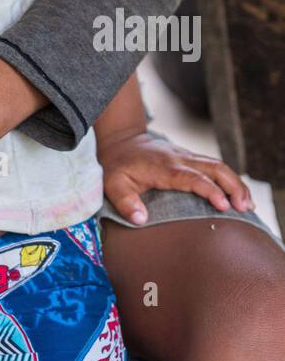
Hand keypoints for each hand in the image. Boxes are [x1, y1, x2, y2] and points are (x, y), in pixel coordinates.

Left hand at [99, 130, 254, 223]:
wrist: (122, 141)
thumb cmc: (118, 167)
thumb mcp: (113, 185)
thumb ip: (125, 202)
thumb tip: (140, 220)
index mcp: (164, 168)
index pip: (192, 177)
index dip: (210, 191)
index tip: (224, 206)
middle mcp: (179, 159)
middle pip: (214, 167)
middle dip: (232, 186)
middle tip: (245, 208)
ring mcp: (186, 156)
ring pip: (218, 165)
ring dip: (235, 183)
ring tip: (248, 205)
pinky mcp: (190, 158)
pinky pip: (214, 166)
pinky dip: (230, 179)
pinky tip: (239, 195)